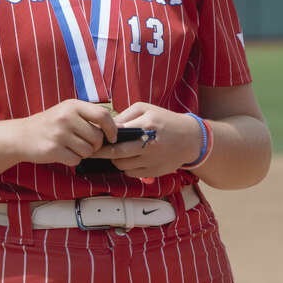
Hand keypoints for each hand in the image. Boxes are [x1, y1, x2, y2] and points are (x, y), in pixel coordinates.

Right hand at [15, 99, 116, 165]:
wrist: (21, 136)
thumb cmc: (50, 124)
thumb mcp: (67, 111)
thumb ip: (89, 116)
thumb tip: (118, 128)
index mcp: (73, 105)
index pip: (103, 115)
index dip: (112, 129)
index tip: (112, 137)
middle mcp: (66, 117)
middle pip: (97, 137)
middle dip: (95, 145)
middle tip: (83, 144)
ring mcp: (59, 134)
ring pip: (88, 151)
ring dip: (83, 153)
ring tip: (71, 147)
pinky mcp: (52, 149)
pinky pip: (76, 160)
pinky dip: (73, 160)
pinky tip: (63, 153)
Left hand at [88, 103, 205, 178]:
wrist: (191, 139)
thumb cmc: (167, 121)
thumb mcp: (147, 109)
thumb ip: (126, 115)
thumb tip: (109, 125)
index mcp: (147, 125)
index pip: (117, 134)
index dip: (103, 137)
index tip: (95, 138)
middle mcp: (149, 144)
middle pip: (116, 153)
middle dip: (100, 153)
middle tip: (91, 151)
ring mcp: (151, 160)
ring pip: (121, 165)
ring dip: (115, 159)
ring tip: (117, 152)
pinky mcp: (154, 171)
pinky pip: (131, 173)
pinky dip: (126, 167)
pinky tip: (130, 159)